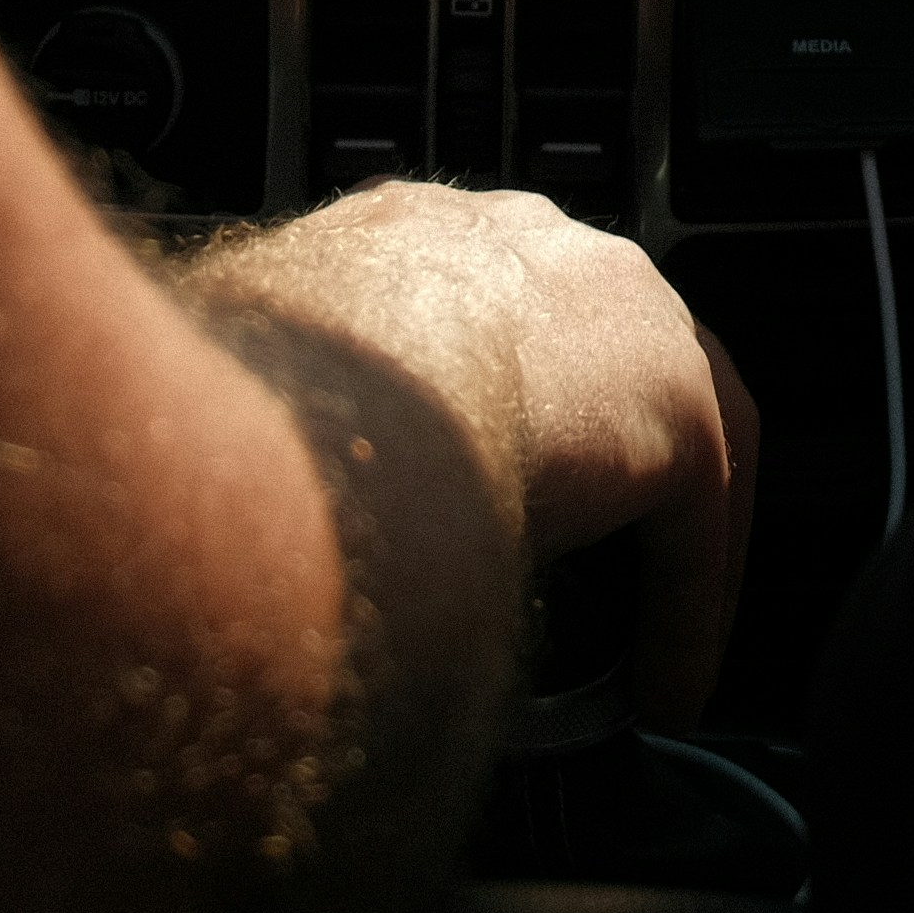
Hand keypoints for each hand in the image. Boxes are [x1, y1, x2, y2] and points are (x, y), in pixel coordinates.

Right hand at [191, 180, 760, 726]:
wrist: (311, 413)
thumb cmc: (237, 403)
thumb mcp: (239, 396)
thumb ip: (262, 421)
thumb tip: (218, 500)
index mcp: (410, 229)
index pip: (478, 293)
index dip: (485, 384)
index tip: (472, 464)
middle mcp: (521, 241)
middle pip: (593, 340)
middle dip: (594, 440)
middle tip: (578, 547)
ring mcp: (612, 306)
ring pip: (668, 424)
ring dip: (657, 532)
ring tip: (647, 637)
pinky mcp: (674, 400)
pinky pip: (695, 519)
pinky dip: (682, 605)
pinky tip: (666, 683)